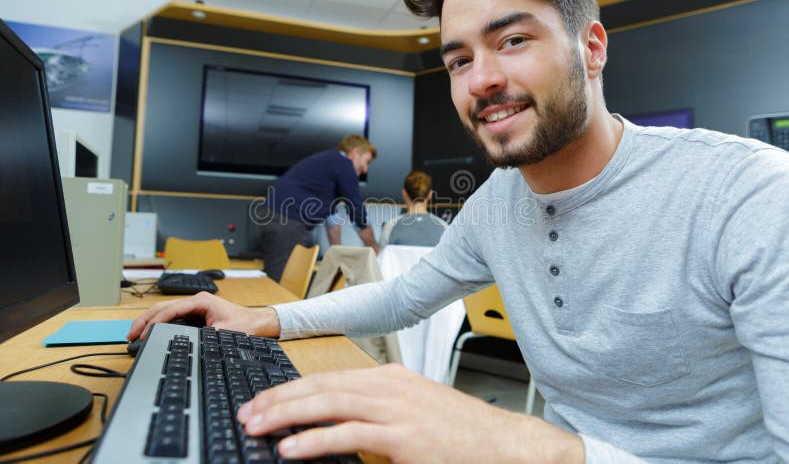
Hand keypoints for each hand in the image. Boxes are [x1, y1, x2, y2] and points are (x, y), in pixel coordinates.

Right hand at [126, 292, 279, 340]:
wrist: (258, 323)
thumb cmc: (246, 325)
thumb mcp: (226, 334)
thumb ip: (206, 337)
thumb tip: (188, 344)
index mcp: (202, 301)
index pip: (171, 309)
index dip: (154, 322)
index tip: (143, 333)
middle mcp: (196, 301)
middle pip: (163, 307)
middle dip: (145, 320)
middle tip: (130, 335)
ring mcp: (195, 306)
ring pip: (166, 311)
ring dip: (150, 322)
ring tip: (135, 335)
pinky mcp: (196, 314)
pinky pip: (173, 317)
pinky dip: (160, 324)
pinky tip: (151, 333)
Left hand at [236, 363, 583, 462]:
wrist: (503, 444)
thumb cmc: (460, 432)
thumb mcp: (413, 412)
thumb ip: (376, 414)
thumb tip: (334, 426)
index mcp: (389, 378)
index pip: (328, 376)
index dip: (291, 389)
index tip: (263, 401)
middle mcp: (389, 386)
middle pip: (321, 385)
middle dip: (279, 399)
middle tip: (248, 413)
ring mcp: (397, 409)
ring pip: (329, 403)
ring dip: (287, 415)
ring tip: (257, 427)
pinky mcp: (404, 436)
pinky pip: (350, 434)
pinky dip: (316, 440)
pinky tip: (292, 448)